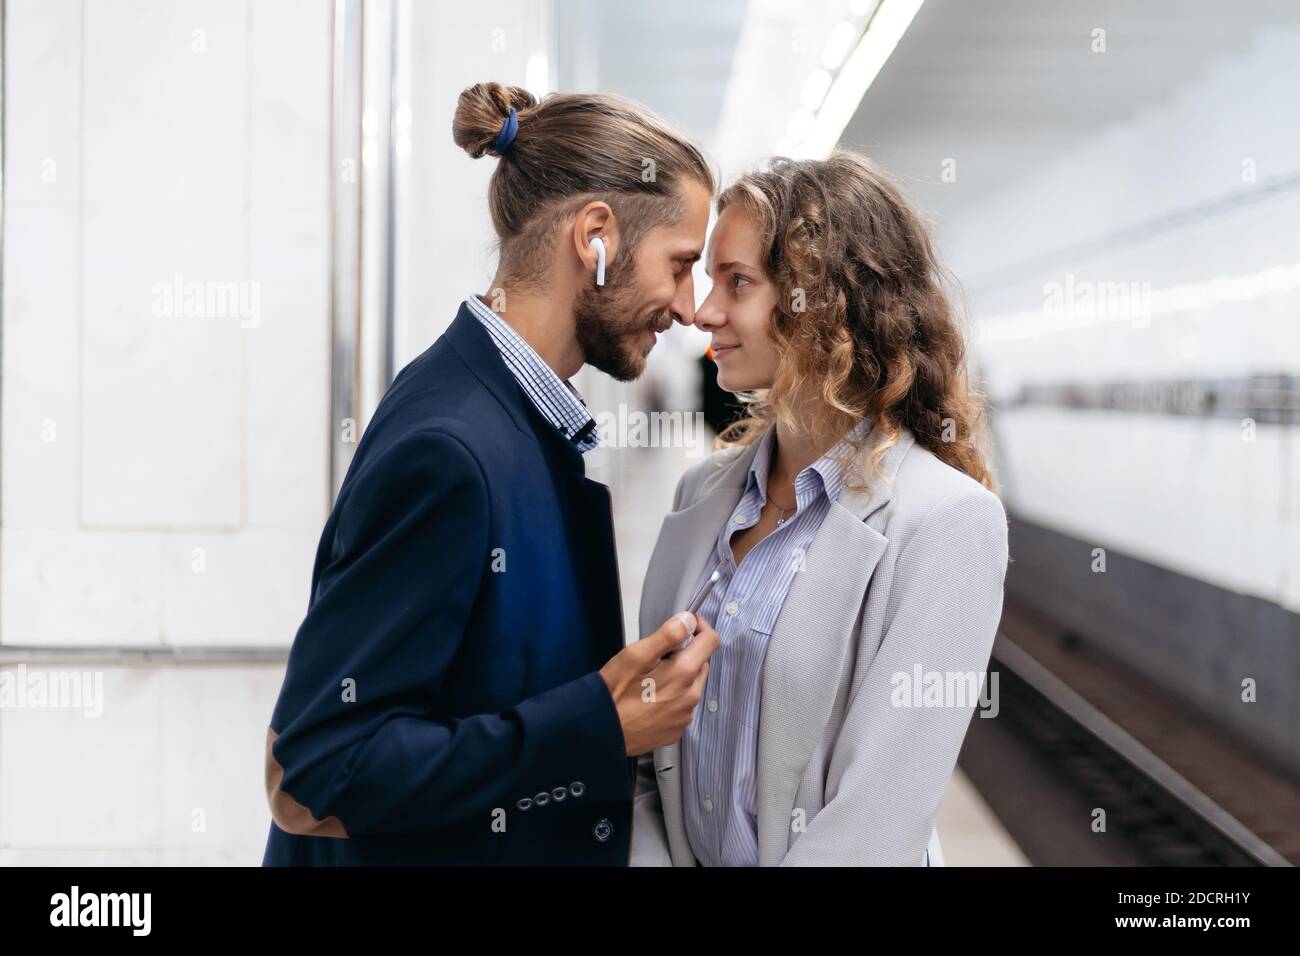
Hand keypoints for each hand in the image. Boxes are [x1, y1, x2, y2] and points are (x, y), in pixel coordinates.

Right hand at [599, 612, 720, 755]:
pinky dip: (673, 699)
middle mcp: (691, 696)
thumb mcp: (636, 654)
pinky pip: (682, 707)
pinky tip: (650, 701)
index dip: (699, 627)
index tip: (686, 625)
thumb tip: (690, 620)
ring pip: (692, 686)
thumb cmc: (614, 691)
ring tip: (650, 682)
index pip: (710, 641)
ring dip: (680, 678)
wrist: (601, 731)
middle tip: (657, 658)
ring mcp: (685, 716)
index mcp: (684, 673)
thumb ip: (668, 635)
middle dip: (685, 655)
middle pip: (701, 664)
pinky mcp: (677, 730)